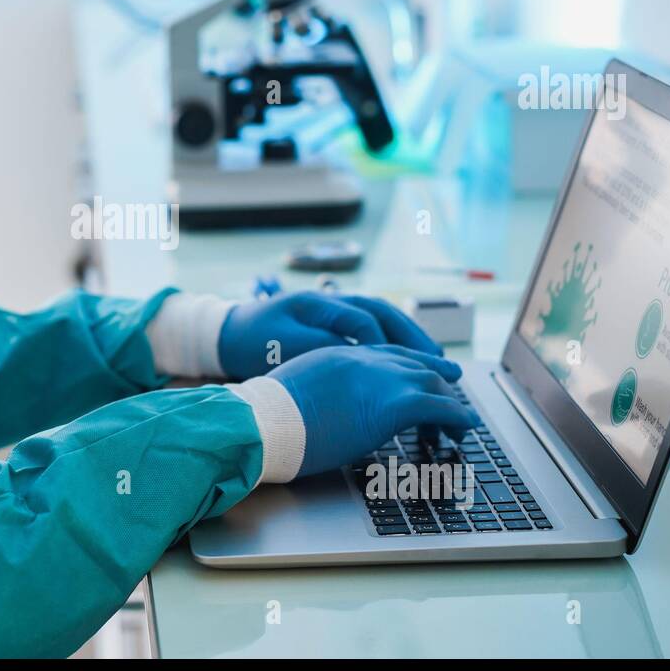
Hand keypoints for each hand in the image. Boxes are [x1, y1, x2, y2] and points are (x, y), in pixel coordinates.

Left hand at [218, 291, 442, 379]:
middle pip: (383, 312)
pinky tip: (414, 360)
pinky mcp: (337, 321)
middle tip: (439, 363)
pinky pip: (376, 326)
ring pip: (385, 317)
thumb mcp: (279, 347)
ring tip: (438, 361)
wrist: (230, 332)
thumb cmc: (253, 342)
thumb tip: (359, 357)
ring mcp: (337, 308)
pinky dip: (398, 341)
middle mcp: (333, 300)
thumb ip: (318, 349)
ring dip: (412, 337)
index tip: (400, 370)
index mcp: (317, 303)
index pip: (360, 320)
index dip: (382, 345)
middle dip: (413, 337)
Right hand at [265, 344, 479, 477]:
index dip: (407, 362)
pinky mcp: (397, 404)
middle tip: (452, 384)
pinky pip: (442, 407)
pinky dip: (459, 417)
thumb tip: (325, 406)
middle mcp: (365, 359)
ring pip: (432, 381)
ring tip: (459, 421)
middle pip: (413, 362)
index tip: (419, 370)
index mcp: (339, 354)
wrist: (266, 421)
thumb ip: (319, 389)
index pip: (384, 352)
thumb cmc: (269, 417)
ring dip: (448, 402)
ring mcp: (383, 378)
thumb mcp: (296, 389)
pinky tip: (466, 428)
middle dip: (436, 375)